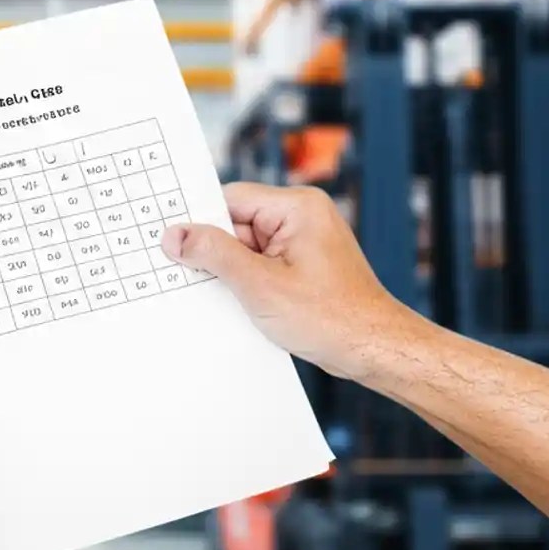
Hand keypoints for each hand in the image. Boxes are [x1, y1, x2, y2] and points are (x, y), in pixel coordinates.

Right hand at [161, 182, 421, 382]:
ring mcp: (305, 241)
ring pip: (247, 246)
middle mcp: (303, 216)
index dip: (201, 223)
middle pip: (237, 222)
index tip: (173, 245)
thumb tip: (175, 235)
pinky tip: (246, 305)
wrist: (375, 350)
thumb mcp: (259, 285)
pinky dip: (249, 282)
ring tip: (234, 299)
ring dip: (233, 272)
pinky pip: (263, 263)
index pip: (231, 199)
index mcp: (297, 207)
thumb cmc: (331, 319)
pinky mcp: (305, 264)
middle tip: (196, 280)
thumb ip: (214, 254)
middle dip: (217, 253)